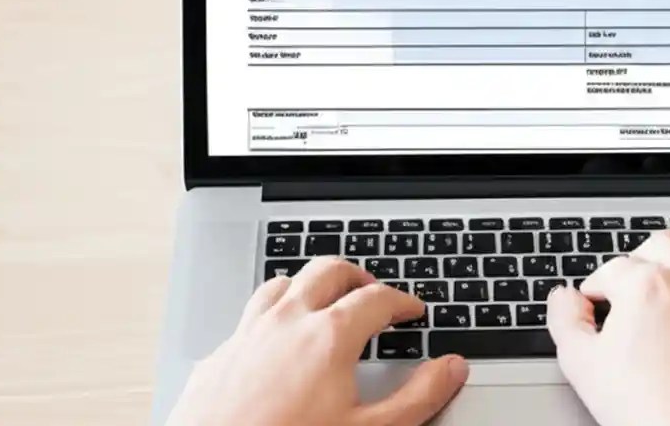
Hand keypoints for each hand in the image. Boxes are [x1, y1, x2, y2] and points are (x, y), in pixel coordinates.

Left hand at [167, 258, 467, 425]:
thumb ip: (417, 397)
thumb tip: (451, 369)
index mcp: (328, 336)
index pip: (378, 298)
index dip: (403, 301)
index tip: (412, 311)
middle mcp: (286, 323)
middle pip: (328, 272)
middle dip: (358, 277)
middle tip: (374, 294)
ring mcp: (246, 335)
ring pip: (282, 284)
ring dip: (310, 287)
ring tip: (326, 304)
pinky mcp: (218, 356)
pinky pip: (247, 317)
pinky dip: (271, 317)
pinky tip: (276, 341)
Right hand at [547, 231, 669, 425]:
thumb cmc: (649, 406)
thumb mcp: (581, 363)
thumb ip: (564, 319)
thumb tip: (564, 298)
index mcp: (647, 283)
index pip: (610, 268)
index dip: (594, 289)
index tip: (592, 309)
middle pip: (660, 246)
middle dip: (638, 263)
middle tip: (626, 293)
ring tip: (662, 304)